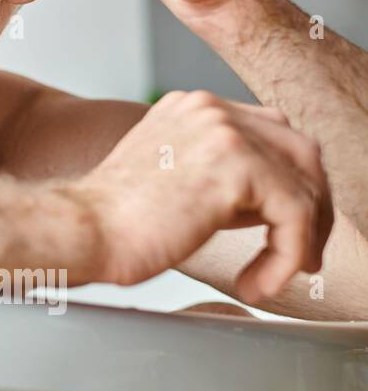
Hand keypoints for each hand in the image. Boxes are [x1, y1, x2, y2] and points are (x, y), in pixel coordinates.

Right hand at [66, 90, 331, 303]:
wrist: (80, 231)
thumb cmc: (112, 221)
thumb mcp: (174, 182)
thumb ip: (220, 178)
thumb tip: (270, 206)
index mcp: (192, 107)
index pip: (272, 135)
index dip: (289, 185)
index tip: (285, 231)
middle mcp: (210, 108)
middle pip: (299, 151)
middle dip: (310, 208)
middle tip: (299, 255)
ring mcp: (225, 131)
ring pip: (306, 183)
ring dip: (301, 238)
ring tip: (275, 275)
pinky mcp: (237, 167)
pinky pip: (294, 215)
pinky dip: (286, 257)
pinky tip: (257, 282)